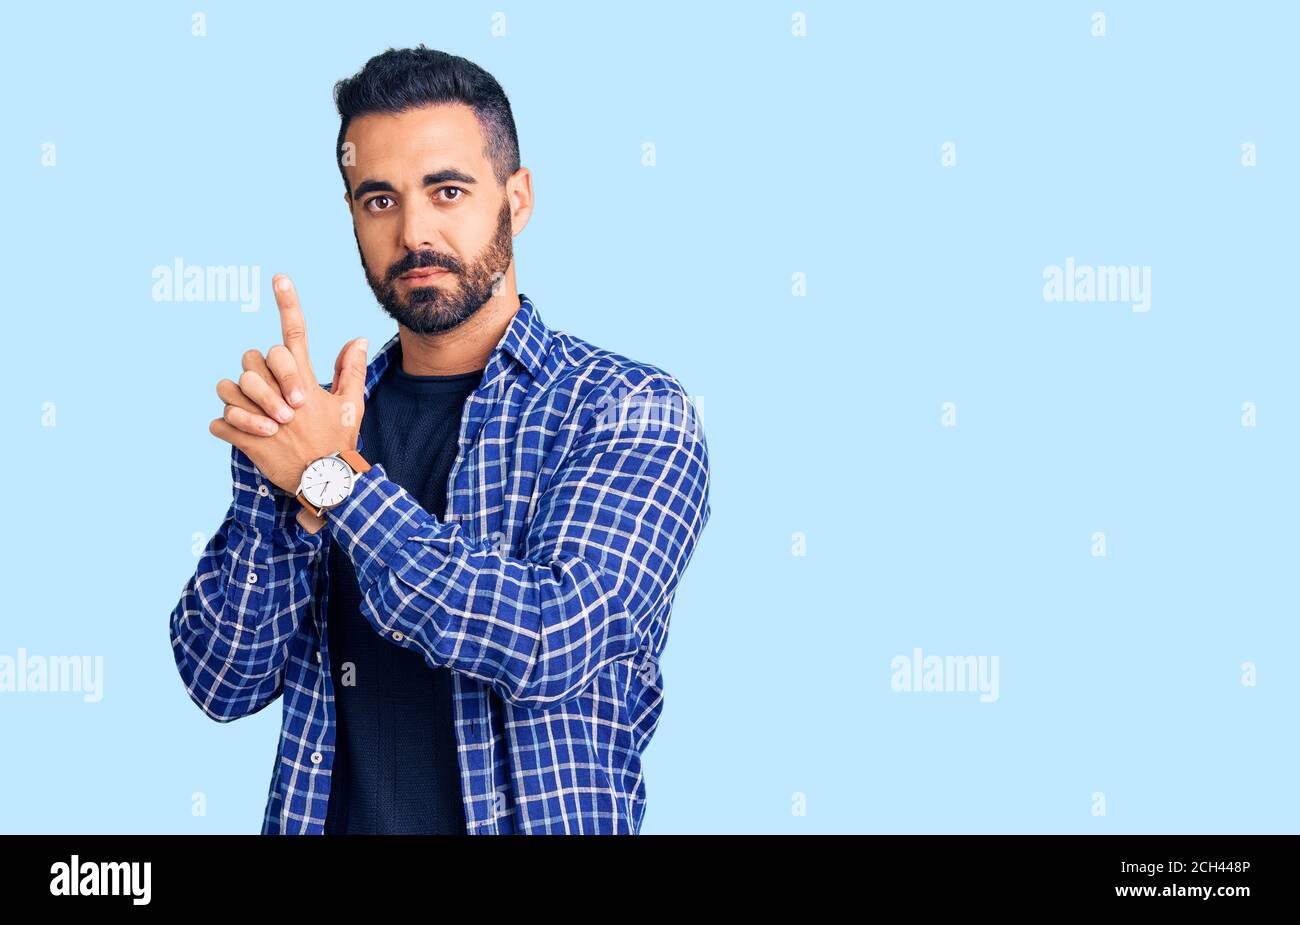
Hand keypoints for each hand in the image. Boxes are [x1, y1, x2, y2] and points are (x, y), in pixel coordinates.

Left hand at [210, 274, 367, 493]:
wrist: (327, 484)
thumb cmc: (339, 444)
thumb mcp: (351, 406)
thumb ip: (352, 371)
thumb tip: (356, 340)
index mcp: (305, 382)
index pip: (296, 334)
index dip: (288, 304)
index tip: (279, 278)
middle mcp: (281, 395)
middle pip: (251, 358)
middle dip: (255, 370)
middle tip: (270, 394)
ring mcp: (262, 418)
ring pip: (228, 388)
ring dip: (235, 397)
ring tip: (249, 412)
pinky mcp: (247, 441)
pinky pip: (219, 423)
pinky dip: (225, 427)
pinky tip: (240, 433)